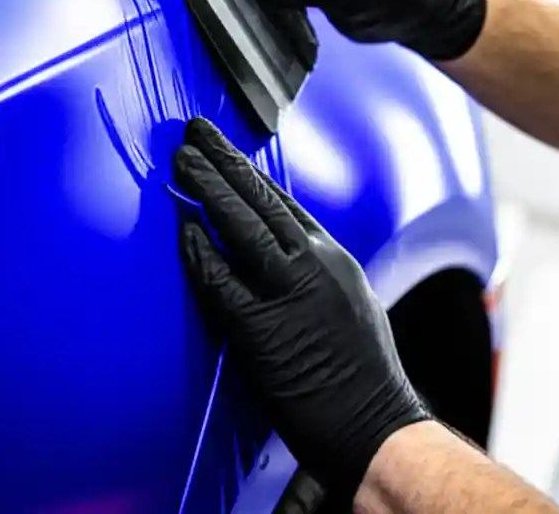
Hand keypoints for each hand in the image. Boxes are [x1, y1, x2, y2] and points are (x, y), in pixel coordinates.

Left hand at [174, 117, 430, 499]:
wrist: (376, 426)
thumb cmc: (364, 379)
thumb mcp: (353, 308)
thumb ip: (320, 278)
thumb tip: (291, 262)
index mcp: (336, 260)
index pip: (285, 202)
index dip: (249, 172)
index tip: (225, 149)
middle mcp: (317, 266)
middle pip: (262, 200)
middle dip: (224, 161)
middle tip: (194, 132)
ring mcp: (291, 295)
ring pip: (244, 226)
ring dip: (209, 188)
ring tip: (181, 160)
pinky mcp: (263, 330)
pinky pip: (223, 282)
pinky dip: (202, 253)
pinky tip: (184, 231)